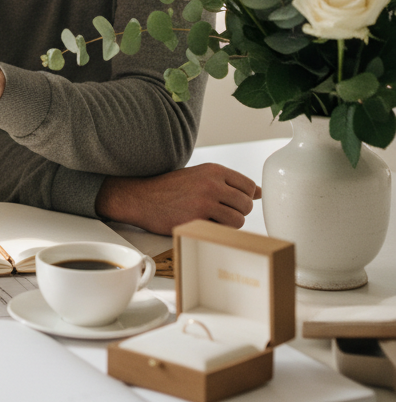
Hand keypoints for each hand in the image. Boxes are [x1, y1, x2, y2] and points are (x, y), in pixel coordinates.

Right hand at [95, 163, 261, 234]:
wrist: (142, 197)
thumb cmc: (171, 188)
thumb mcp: (200, 176)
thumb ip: (229, 183)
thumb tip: (259, 191)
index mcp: (214, 170)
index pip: (249, 186)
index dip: (242, 198)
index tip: (229, 202)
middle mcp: (213, 183)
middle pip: (247, 205)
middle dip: (236, 212)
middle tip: (217, 212)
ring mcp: (206, 202)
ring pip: (238, 220)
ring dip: (227, 224)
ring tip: (208, 219)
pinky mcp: (198, 219)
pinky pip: (223, 231)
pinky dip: (214, 230)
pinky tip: (199, 223)